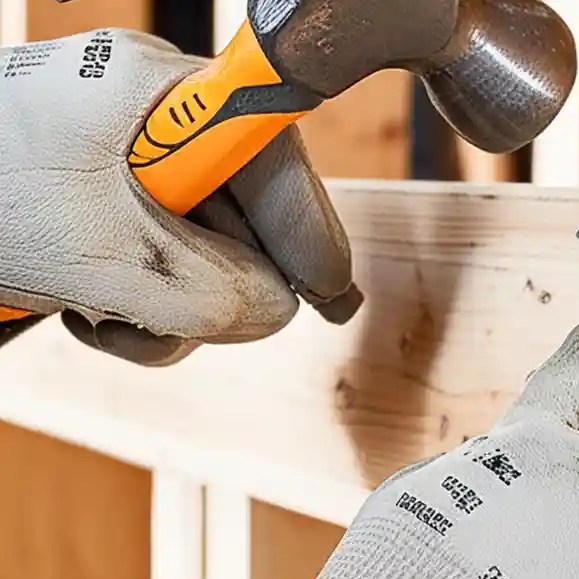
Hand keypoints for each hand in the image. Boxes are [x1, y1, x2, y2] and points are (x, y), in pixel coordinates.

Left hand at [0, 29, 358, 365]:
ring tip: (106, 322)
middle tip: (176, 328)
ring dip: (165, 313)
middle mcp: (147, 117)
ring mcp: (118, 160)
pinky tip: (87, 313)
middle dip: (215, 288)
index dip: (307, 231)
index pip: (273, 156)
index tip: (333, 297)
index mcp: (157, 92)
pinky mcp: (94, 202)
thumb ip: (216, 293)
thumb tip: (278, 311)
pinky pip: (152, 262)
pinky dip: (133, 305)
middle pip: (239, 217)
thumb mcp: (104, 261)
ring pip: (196, 253)